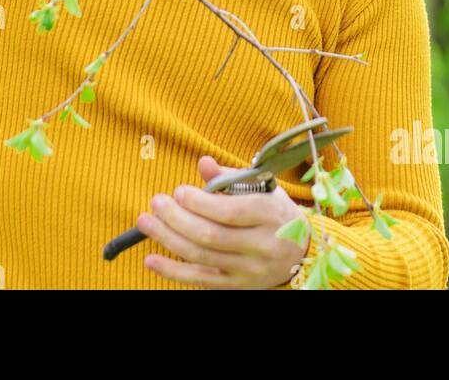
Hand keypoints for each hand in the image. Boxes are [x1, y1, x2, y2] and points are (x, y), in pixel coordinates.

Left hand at [136, 155, 310, 288]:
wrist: (302, 252)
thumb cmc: (274, 212)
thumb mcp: (261, 189)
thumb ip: (230, 177)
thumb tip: (203, 163)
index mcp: (270, 215)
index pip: (230, 212)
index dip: (200, 203)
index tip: (178, 191)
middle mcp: (262, 245)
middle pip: (211, 235)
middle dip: (177, 219)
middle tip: (156, 203)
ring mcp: (250, 269)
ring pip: (202, 256)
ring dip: (168, 239)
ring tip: (145, 222)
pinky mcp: (238, 285)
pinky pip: (201, 279)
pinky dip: (173, 271)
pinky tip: (151, 259)